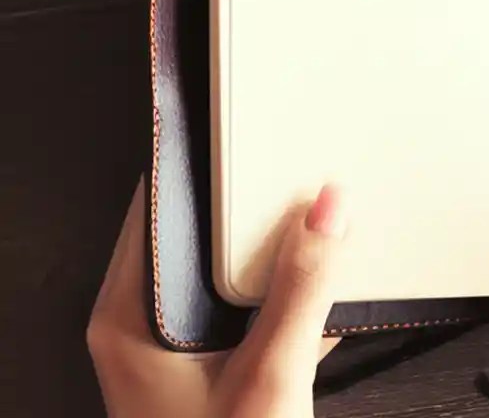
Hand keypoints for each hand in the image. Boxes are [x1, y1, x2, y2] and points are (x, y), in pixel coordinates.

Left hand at [87, 181, 347, 417]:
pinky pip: (246, 311)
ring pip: (227, 276)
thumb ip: (301, 290)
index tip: (254, 142)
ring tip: (326, 237)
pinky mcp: (210, 369)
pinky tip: (328, 302)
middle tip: (306, 185)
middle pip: (199, 238)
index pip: (159, 211)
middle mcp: (143, 329)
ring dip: (278, 259)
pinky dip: (285, 300)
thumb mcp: (271, 375)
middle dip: (254, 212)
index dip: (206, 169)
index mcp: (130, 320)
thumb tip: (328, 211)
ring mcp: (177, 350)